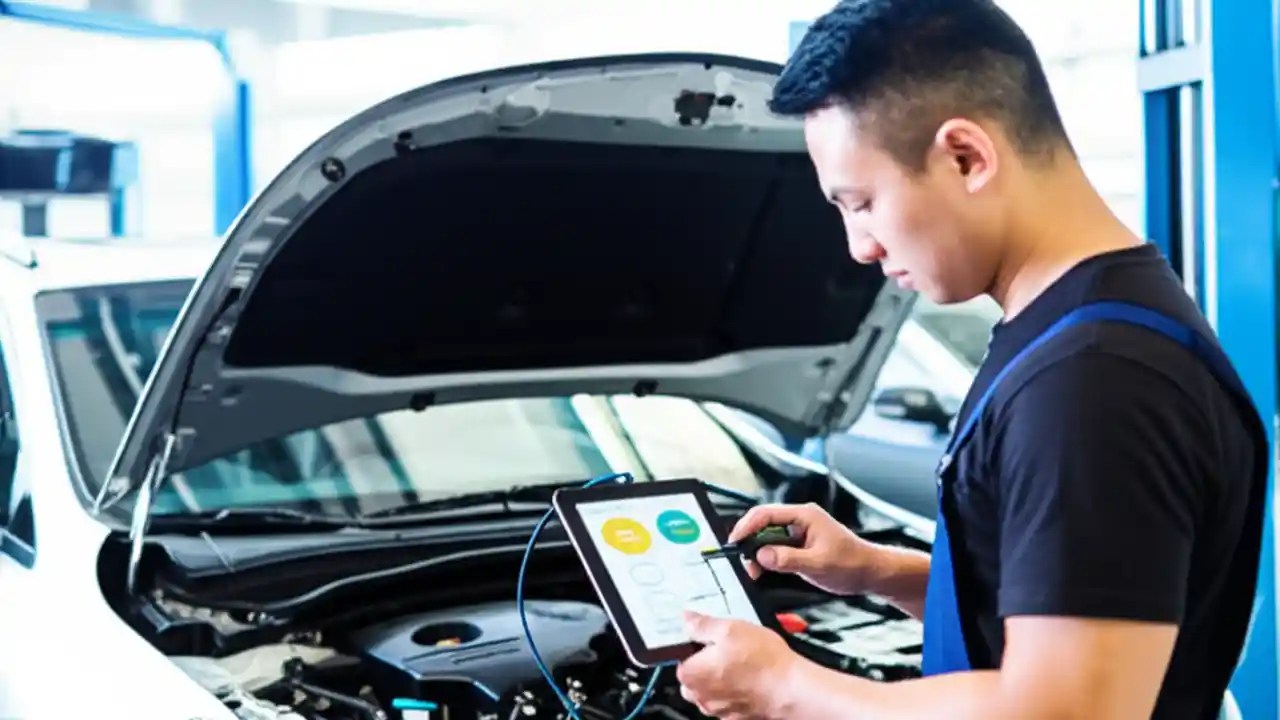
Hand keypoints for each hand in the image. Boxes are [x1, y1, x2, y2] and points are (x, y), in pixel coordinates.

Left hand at [676, 611, 801, 719]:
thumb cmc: (762, 661)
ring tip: (743, 664)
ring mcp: (718, 710)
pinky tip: (751, 679)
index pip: (680, 658)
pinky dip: (736, 692)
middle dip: (706, 665)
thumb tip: (687, 620)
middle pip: (693, 678)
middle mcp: (701, 697)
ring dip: (721, 679)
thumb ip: (702, 625)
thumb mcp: (729, 628)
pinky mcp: (736, 717)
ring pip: (711, 690)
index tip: (709, 639)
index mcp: (691, 674)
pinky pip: (728, 701)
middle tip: (727, 650)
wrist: (790, 689)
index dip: (696, 646)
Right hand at [729, 502, 878, 595]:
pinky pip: (775, 547)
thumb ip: (788, 559)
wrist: (870, 572)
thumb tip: (762, 555)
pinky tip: (762, 570)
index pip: (766, 514)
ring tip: (752, 570)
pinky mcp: (799, 544)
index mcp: (804, 515)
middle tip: (741, 559)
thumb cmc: (852, 564)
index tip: (735, 542)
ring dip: (757, 551)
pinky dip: (766, 558)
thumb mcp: (818, 564)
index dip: (747, 526)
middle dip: (749, 540)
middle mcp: (800, 520)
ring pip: (767, 536)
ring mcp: (799, 532)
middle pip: (763, 523)